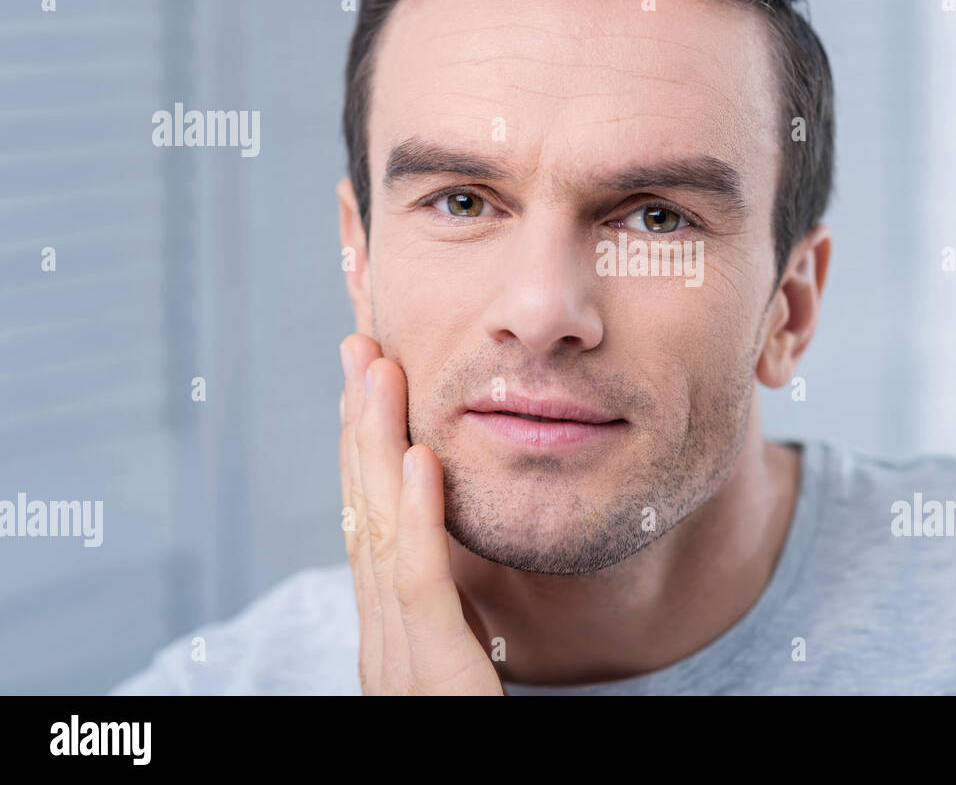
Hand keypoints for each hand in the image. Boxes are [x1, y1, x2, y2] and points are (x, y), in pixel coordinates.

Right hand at [338, 333, 502, 694]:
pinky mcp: (430, 682)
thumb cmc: (480, 729)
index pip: (371, 522)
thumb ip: (455, 615)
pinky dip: (415, 518)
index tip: (372, 377)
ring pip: (377, 535)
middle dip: (359, 424)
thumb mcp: (465, 667)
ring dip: (376, 444)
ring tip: (379, 370)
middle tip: (360, 344)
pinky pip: (421, 589)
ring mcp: (395, 661)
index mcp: (391, 633)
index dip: (367, 445)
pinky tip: (417, 457)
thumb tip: (455, 548)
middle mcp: (380, 639)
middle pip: (360, 513)